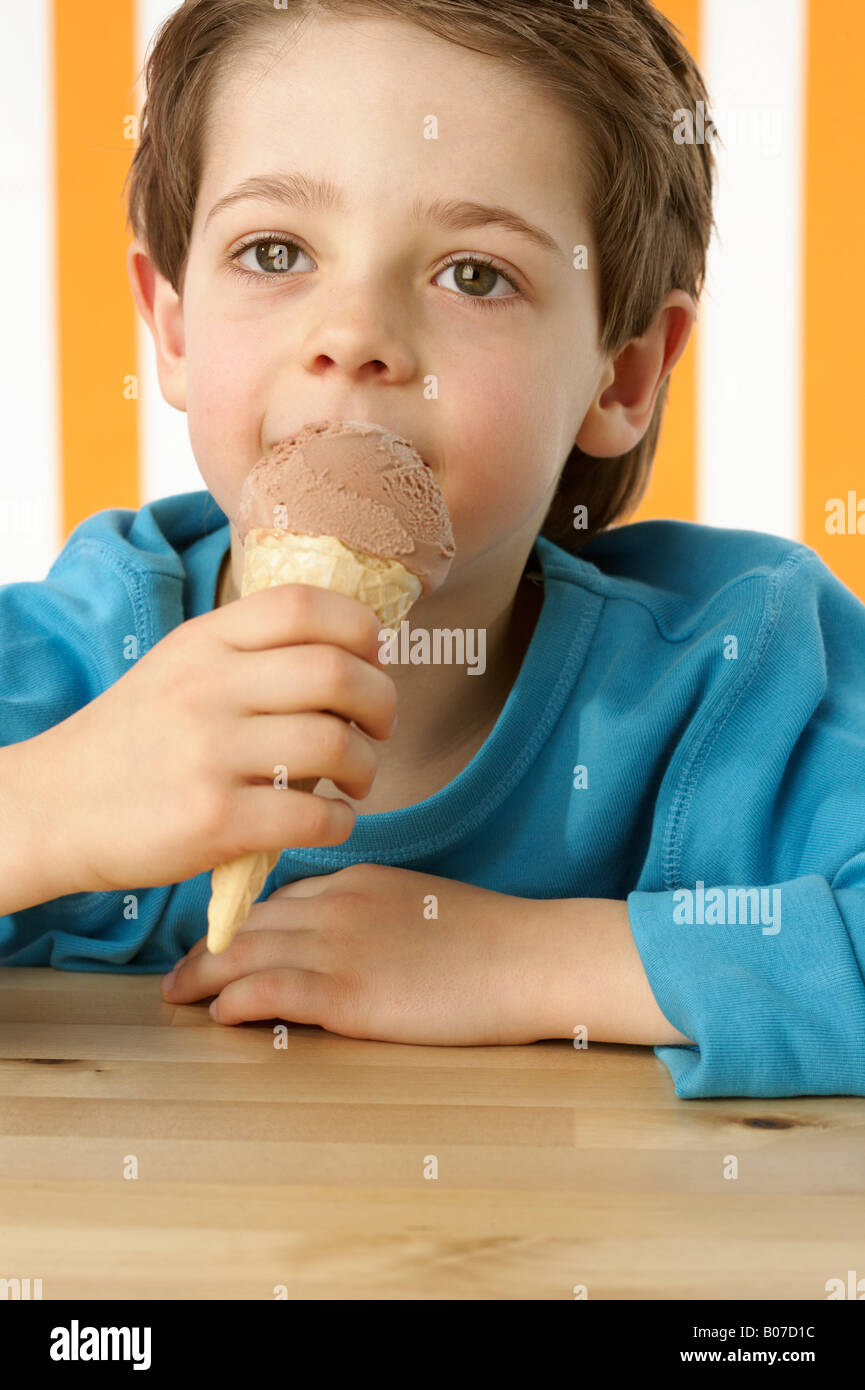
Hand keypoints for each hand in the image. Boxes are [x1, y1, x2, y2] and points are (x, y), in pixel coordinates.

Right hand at [44, 583, 396, 893]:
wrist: (55, 807)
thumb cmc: (136, 739)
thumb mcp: (181, 667)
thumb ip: (253, 652)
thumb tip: (356, 653)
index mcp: (205, 641)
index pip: (304, 605)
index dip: (360, 628)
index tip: (372, 660)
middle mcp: (208, 688)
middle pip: (337, 672)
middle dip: (381, 703)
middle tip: (379, 728)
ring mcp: (209, 755)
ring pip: (336, 744)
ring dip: (366, 766)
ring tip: (354, 780)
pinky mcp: (214, 821)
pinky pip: (314, 816)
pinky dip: (341, 822)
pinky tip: (327, 821)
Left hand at [160, 862, 555, 1044]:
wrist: (532, 958)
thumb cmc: (493, 940)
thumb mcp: (423, 906)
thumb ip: (377, 914)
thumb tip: (351, 941)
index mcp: (358, 880)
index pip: (279, 898)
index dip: (240, 922)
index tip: (216, 940)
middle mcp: (338, 906)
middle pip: (252, 923)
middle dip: (207, 948)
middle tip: (175, 974)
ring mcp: (341, 948)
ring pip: (249, 954)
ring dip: (205, 976)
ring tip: (177, 996)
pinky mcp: (349, 995)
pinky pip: (273, 991)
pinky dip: (237, 1001)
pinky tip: (220, 1015)